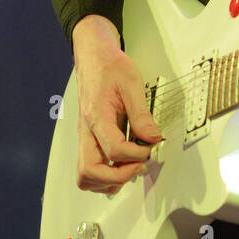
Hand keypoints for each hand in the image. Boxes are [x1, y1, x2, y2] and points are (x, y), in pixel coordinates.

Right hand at [72, 16, 163, 194]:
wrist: (94, 58)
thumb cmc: (110, 67)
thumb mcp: (132, 84)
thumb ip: (141, 114)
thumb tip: (153, 138)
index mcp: (97, 117)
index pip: (114, 149)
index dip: (136, 155)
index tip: (150, 147)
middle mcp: (87, 132)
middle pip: (89, 172)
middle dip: (117, 176)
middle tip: (138, 165)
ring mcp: (86, 138)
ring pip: (85, 176)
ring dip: (109, 180)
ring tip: (131, 167)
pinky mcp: (89, 140)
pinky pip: (90, 168)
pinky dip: (105, 176)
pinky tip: (123, 164)